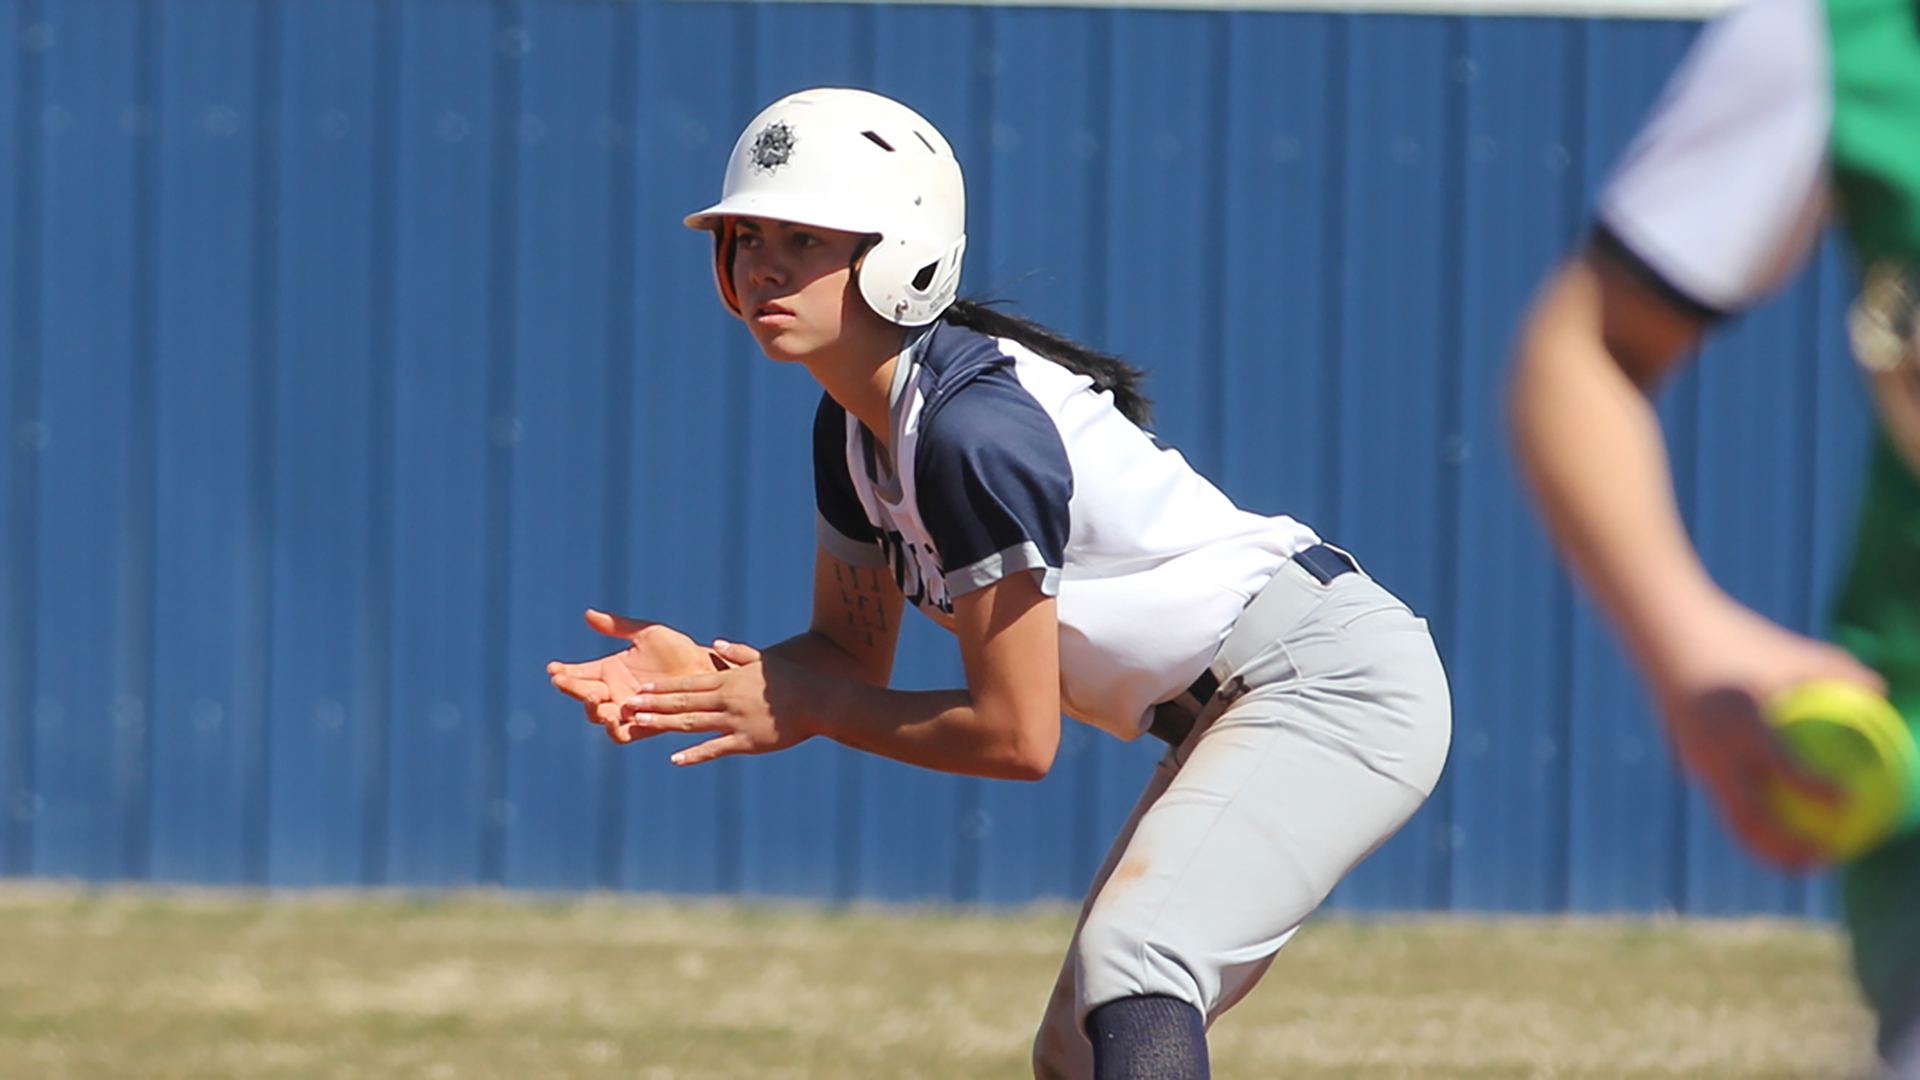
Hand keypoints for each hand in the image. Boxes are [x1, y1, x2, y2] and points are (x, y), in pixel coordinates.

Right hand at [546, 610, 722, 743]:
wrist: (705, 669)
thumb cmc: (679, 650)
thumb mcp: (647, 633)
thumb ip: (618, 626)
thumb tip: (588, 614)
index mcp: (609, 670)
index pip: (579, 673)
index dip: (564, 672)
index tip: (553, 667)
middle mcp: (614, 692)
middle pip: (584, 696)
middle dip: (573, 689)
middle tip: (564, 681)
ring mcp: (627, 710)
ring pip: (599, 716)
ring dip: (592, 708)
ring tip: (594, 696)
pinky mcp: (644, 725)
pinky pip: (622, 734)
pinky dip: (614, 728)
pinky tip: (613, 717)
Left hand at [618, 640, 816, 764]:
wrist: (817, 701)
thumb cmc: (791, 680)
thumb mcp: (762, 661)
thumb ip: (737, 653)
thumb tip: (716, 643)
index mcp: (729, 681)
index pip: (689, 683)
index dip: (663, 687)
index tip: (641, 689)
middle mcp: (727, 700)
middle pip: (684, 702)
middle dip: (654, 704)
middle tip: (628, 705)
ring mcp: (735, 721)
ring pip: (692, 723)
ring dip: (664, 723)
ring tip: (641, 724)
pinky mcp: (746, 741)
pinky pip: (715, 748)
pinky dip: (694, 753)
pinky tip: (675, 757)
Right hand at [1651, 599, 1885, 869]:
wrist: (1665, 634)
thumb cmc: (1734, 638)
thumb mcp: (1787, 650)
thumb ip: (1834, 670)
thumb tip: (1881, 690)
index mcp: (1742, 728)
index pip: (1785, 770)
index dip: (1818, 792)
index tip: (1850, 807)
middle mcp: (1717, 754)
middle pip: (1751, 819)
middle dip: (1787, 849)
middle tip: (1826, 858)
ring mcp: (1699, 762)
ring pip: (1732, 819)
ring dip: (1765, 845)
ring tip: (1800, 860)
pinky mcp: (1690, 760)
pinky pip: (1724, 798)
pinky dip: (1751, 817)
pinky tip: (1777, 819)